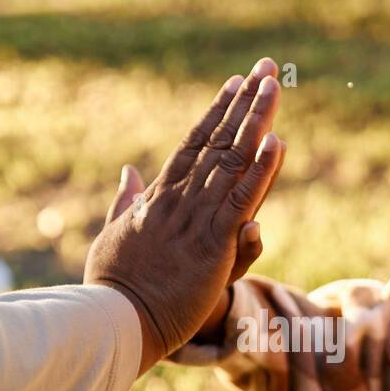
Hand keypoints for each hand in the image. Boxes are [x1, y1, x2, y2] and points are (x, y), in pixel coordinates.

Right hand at [86, 59, 286, 373]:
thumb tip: (129, 172)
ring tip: (274, 85)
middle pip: (218, 141)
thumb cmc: (112, 288)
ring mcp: (196, 220)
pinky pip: (242, 200)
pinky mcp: (213, 245)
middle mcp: (179, 200)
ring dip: (257, 121)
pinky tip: (277, 142)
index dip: (216, 114)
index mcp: (158, 199)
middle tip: (266, 68)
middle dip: (244, 104)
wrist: (115, 322)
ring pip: (232, 161)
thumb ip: (125, 204)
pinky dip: (261, 171)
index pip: (193, 146)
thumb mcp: (114, 238)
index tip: (233, 85)